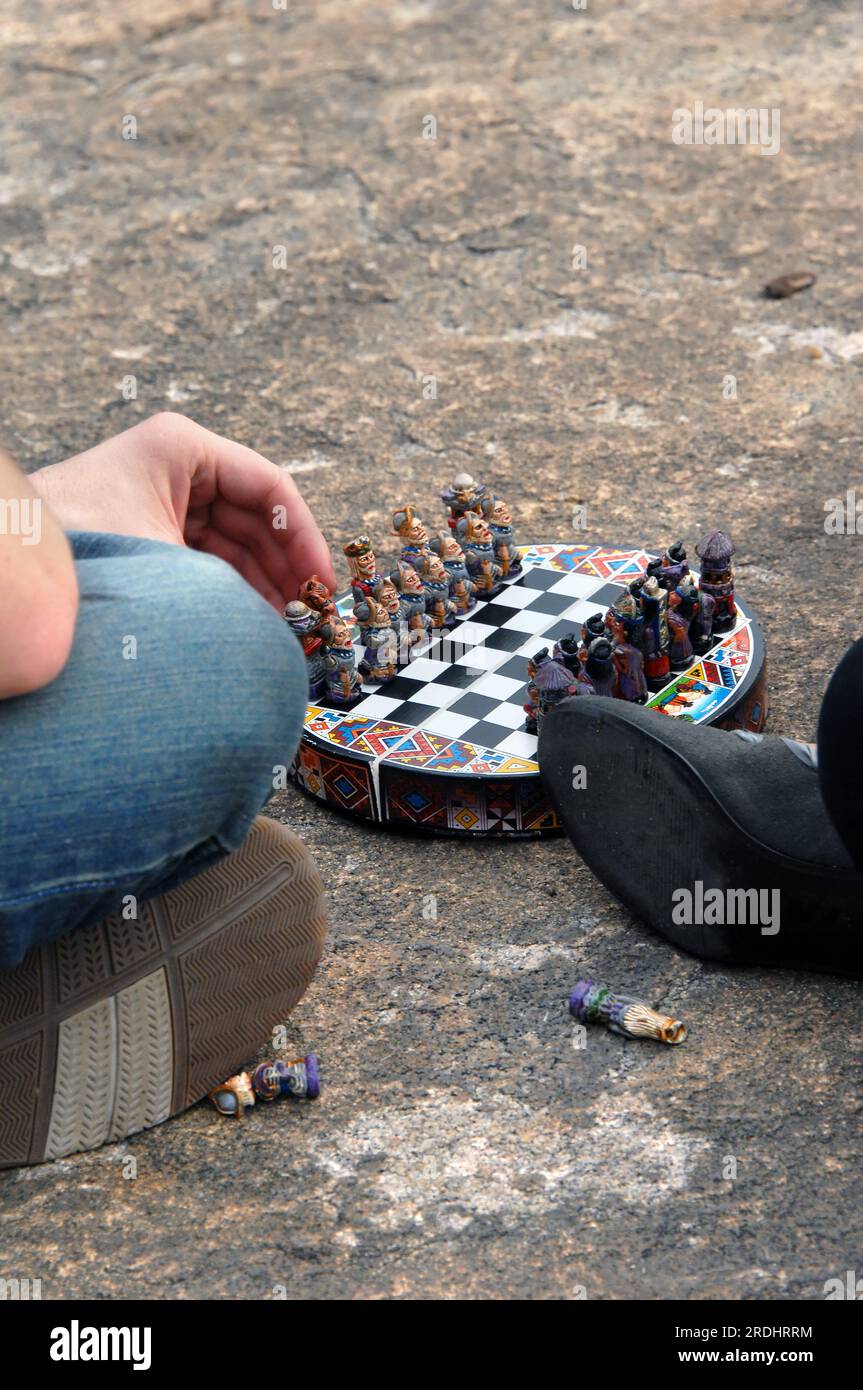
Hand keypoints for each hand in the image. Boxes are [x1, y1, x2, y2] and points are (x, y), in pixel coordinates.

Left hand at [29, 413, 334, 609]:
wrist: (17, 575)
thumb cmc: (84, 554)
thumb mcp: (171, 565)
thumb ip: (234, 588)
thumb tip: (279, 629)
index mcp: (183, 449)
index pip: (270, 489)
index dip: (304, 539)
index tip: (322, 584)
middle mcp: (175, 466)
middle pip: (255, 517)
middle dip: (284, 567)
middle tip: (311, 614)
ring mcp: (160, 497)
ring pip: (233, 540)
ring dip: (261, 583)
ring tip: (285, 626)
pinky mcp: (147, 530)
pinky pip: (206, 556)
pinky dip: (231, 587)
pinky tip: (251, 619)